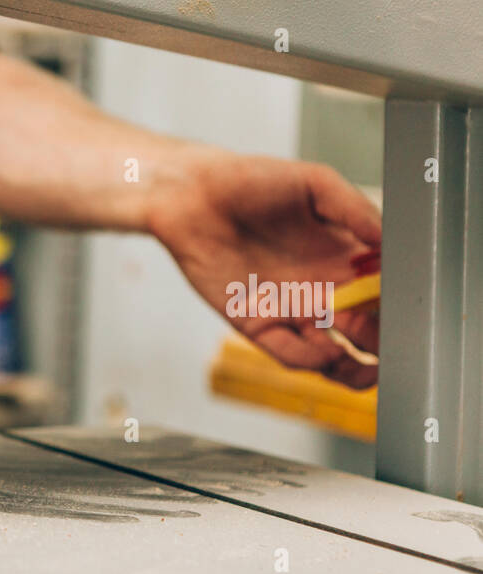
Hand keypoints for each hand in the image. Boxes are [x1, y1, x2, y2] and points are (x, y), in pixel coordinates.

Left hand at [148, 148, 381, 388]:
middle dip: (381, 342)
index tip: (405, 305)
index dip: (398, 306)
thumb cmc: (250, 182)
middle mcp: (321, 289)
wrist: (194, 196)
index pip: (384, 294)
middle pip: (367, 333)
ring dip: (354, 366)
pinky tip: (327, 351)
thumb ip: (356, 211)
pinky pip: (291, 354)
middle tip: (379, 330)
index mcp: (344, 257)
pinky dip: (312, 360)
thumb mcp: (316, 184)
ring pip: (333, 358)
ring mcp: (290, 310)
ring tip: (363, 358)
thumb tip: (390, 240)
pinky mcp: (258, 324)